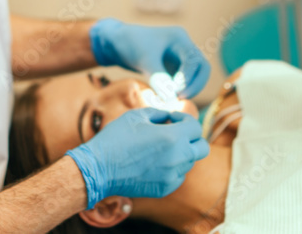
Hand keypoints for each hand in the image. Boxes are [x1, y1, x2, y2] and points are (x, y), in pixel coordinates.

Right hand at [65, 108, 209, 207]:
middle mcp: (177, 158)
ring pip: (190, 162)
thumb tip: (170, 117)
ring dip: (181, 152)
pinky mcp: (165, 188)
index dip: (184, 119)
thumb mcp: (137, 116)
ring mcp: (172, 176)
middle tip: (175, 133)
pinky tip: (155, 162)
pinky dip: (173, 167)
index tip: (171, 118)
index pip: (195, 127)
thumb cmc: (116, 139)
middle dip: (192, 137)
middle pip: (202, 147)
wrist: (99, 169)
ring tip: (160, 147)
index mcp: (172, 138)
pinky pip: (179, 176)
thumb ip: (159, 114)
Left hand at [89, 19, 210, 97]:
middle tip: (180, 99)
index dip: (189, 78)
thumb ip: (159, 78)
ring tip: (172, 100)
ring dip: (189, 89)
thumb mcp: (144, 60)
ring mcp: (180, 57)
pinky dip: (180, 90)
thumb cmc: (129, 45)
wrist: (116, 43)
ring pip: (196, 76)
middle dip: (195, 85)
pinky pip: (184, 81)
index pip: (195, 61)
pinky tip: (169, 99)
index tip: (176, 92)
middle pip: (202, 68)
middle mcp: (184, 47)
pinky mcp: (174, 68)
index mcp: (180, 39)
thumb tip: (171, 99)